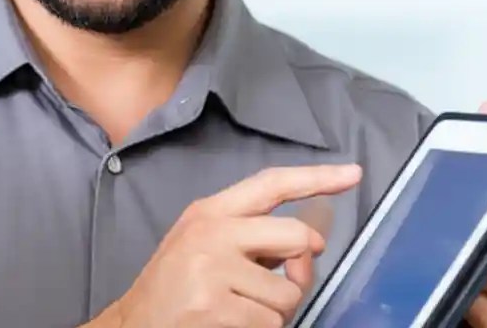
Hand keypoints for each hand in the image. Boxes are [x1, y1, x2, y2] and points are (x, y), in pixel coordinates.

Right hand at [96, 164, 362, 327]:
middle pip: (296, 237)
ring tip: (235, 310)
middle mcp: (212, 233)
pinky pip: (271, 324)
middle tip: (274, 287)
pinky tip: (228, 324)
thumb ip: (250, 236)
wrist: (133, 324)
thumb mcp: (203, 245)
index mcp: (210, 212)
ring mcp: (213, 270)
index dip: (316, 178)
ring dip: (272, 312)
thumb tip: (310, 244)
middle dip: (298, 270)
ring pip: (288, 294)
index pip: (271, 184)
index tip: (352, 174)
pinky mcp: (216, 307)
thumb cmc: (174, 288)